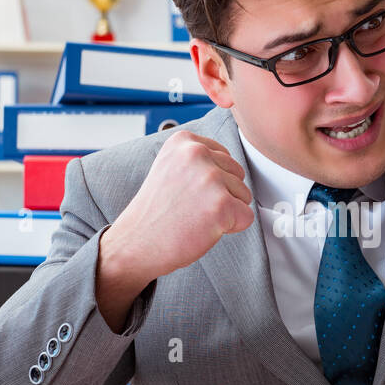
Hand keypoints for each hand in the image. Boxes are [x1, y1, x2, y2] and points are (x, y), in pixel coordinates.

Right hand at [95, 130, 253, 329]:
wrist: (137, 244)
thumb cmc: (156, 212)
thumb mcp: (172, 168)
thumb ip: (199, 159)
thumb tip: (231, 163)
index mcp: (185, 141)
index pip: (225, 157)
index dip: (211, 181)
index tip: (186, 192)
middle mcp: (198, 153)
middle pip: (238, 175)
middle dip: (221, 194)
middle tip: (190, 207)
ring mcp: (210, 178)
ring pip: (244, 195)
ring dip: (224, 211)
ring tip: (194, 216)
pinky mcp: (222, 205)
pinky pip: (246, 217)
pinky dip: (230, 228)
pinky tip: (203, 228)